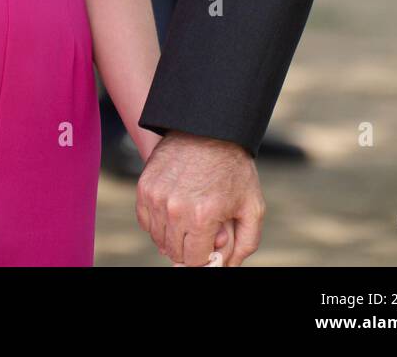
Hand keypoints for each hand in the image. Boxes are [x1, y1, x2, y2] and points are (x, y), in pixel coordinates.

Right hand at [136, 132, 264, 266]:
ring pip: (159, 239)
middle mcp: (175, 209)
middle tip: (203, 225)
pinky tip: (174, 210)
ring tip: (190, 215)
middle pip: (175, 252)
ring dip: (173, 235)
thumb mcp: (252, 207)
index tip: (212, 239)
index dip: (206, 254)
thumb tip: (225, 267)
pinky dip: (157, 222)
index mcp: (202, 217)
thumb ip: (244, 245)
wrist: (210, 128)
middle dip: (191, 246)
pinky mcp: (144, 186)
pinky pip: (145, 221)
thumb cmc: (233, 168)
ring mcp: (156, 197)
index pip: (194, 261)